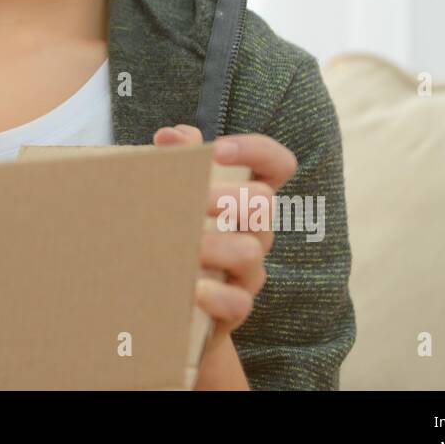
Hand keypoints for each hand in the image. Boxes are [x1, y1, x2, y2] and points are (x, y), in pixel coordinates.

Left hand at [152, 124, 297, 357]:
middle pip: (264, 204)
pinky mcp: (235, 308)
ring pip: (250, 252)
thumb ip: (177, 159)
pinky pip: (239, 303)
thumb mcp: (175, 193)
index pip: (277, 164)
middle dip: (227, 197)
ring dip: (214, 245)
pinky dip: (215, 296)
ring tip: (184, 247)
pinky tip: (191, 289)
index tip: (217, 150)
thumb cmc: (176, 233)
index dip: (257, 151)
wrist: (167, 298)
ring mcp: (248, 270)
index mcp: (246, 196)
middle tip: (192, 200)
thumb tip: (171, 136)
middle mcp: (256, 231)